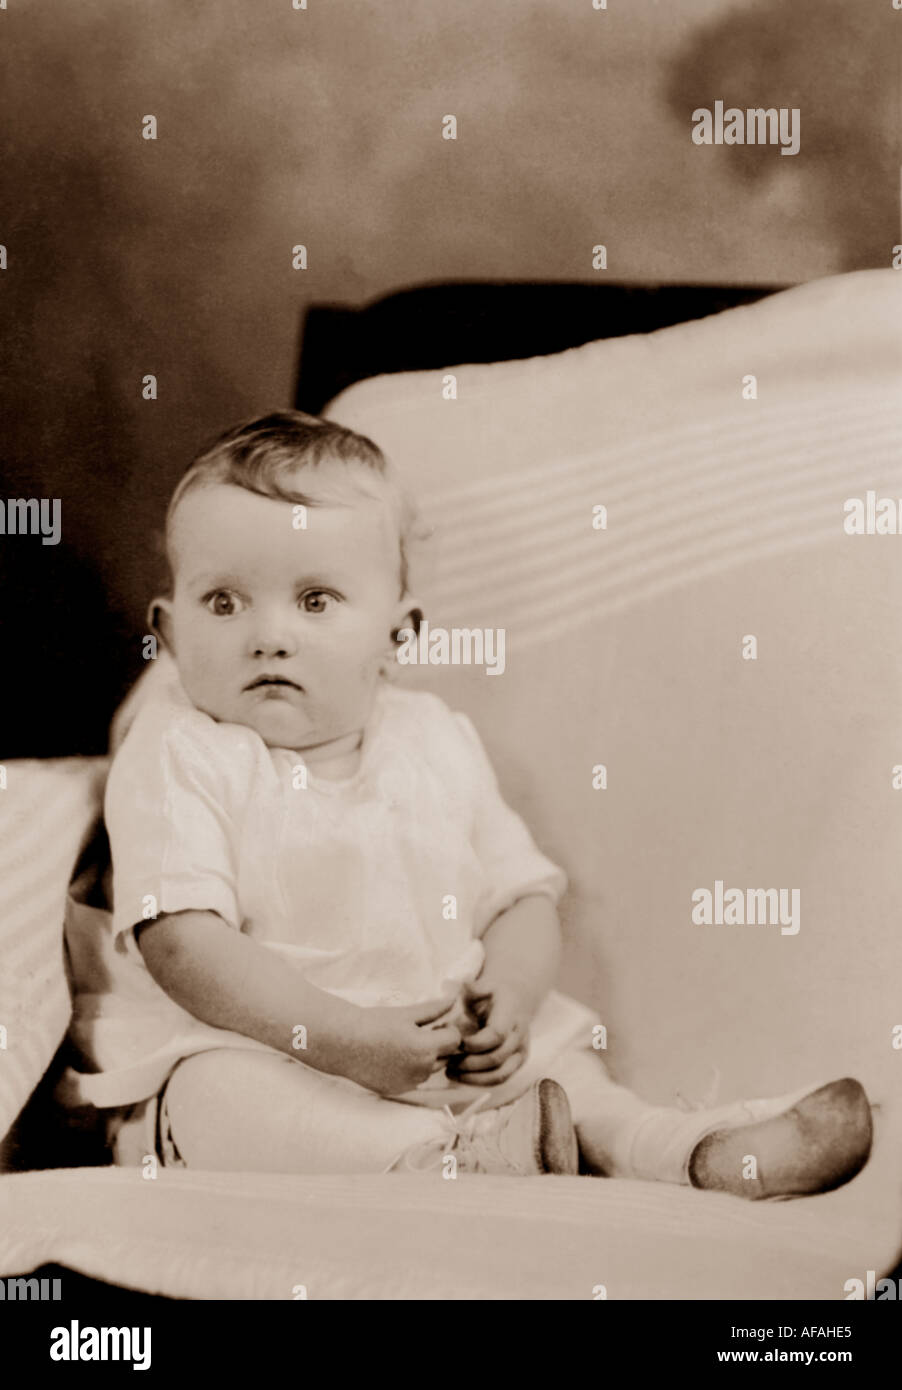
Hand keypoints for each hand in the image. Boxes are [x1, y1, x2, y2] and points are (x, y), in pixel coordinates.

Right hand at [342, 994, 462, 1095]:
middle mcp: (421, 1070)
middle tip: (421, 1032)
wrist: (344, 1043)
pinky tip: (396, 1057)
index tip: (435, 1023)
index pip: (455, 1039)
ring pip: (432, 1069)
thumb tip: (453, 999)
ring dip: (427, 1058)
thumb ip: (434, 1009)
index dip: (448, 1029)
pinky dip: (413, 1069)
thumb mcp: (406, 1014)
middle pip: (446, 1056)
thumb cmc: (375, 1023)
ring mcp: (410, 1083)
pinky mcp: (399, 1091)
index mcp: (426, 1047)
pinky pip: (416, 1080)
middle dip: (439, 1044)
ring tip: (406, 1044)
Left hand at [445, 981, 532, 1086]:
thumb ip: (475, 987)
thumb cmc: (492, 994)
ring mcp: (520, 1052)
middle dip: (469, 1062)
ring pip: (499, 1074)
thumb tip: (465, 986)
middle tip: (447, 1061)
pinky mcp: (517, 1064)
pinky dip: (479, 1082)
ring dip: (473, 1077)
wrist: (514, 1002)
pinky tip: (460, 1077)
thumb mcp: (484, 984)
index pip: (496, 1035)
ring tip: (450, 1072)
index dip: (475, 1042)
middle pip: (496, 1058)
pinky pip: (500, 1080)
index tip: (456, 1041)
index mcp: (511, 1015)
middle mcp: (519, 1036)